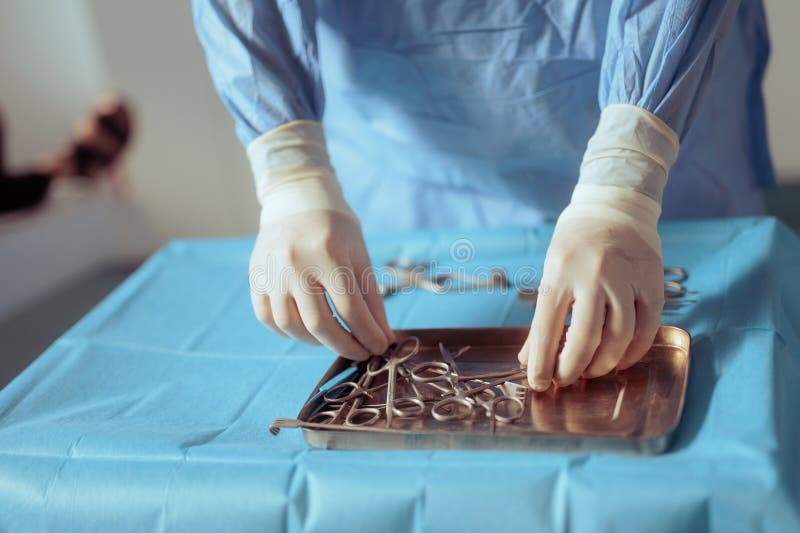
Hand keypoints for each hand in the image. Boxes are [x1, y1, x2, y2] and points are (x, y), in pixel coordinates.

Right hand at [250, 209, 392, 359]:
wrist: (297, 199)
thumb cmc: (336, 229)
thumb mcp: (360, 256)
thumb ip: (371, 299)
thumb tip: (382, 339)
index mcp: (327, 254)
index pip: (350, 309)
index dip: (368, 335)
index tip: (380, 348)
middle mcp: (294, 263)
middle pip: (319, 324)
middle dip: (345, 346)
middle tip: (360, 353)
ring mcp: (270, 271)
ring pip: (290, 326)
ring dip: (315, 342)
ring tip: (333, 338)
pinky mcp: (255, 276)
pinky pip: (267, 317)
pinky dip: (287, 331)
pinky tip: (305, 330)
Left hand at [518, 187, 664, 390]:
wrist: (615, 207)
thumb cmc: (575, 244)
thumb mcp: (551, 273)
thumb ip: (542, 319)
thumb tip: (529, 361)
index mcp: (560, 272)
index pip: (546, 327)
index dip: (542, 362)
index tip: (539, 383)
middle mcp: (593, 275)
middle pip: (585, 338)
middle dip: (572, 368)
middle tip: (566, 380)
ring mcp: (625, 279)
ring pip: (619, 337)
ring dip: (604, 364)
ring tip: (591, 371)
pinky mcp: (652, 283)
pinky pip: (646, 328)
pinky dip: (633, 352)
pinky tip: (621, 360)